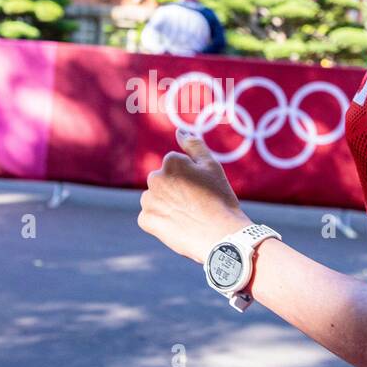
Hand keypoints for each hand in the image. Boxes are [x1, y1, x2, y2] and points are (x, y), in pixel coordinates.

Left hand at [138, 130, 251, 262]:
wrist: (221, 235)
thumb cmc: (220, 199)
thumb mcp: (212, 167)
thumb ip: (194, 145)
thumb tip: (179, 131)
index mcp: (170, 162)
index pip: (176, 168)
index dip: (191, 181)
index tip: (201, 192)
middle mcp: (155, 178)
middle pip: (164, 183)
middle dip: (175, 191)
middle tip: (195, 205)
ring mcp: (148, 200)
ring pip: (155, 199)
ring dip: (166, 205)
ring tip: (186, 216)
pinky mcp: (146, 220)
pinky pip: (149, 218)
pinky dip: (160, 222)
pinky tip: (177, 226)